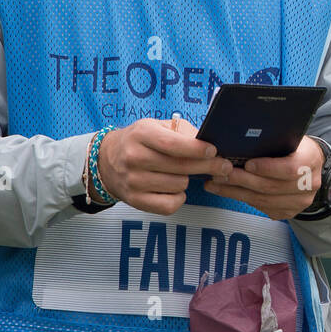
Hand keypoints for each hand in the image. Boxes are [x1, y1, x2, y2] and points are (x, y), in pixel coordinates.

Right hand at [96, 117, 232, 215]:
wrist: (106, 161)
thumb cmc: (141, 141)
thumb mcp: (157, 126)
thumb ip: (182, 132)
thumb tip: (209, 147)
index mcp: (141, 134)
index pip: (172, 144)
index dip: (196, 149)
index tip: (213, 150)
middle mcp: (134, 157)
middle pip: (181, 167)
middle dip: (208, 166)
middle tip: (223, 166)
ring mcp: (133, 181)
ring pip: (179, 185)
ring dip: (188, 180)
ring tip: (182, 173)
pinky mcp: (135, 200)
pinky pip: (170, 205)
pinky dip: (178, 197)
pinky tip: (174, 188)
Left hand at [204, 134, 323, 220]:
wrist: (309, 165)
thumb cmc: (295, 147)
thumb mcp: (290, 137)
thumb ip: (272, 139)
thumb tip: (242, 137)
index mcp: (311, 161)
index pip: (290, 168)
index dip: (267, 168)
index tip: (247, 164)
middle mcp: (309, 185)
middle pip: (272, 187)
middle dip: (243, 180)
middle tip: (221, 173)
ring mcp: (300, 202)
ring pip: (264, 200)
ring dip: (236, 192)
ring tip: (216, 183)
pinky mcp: (289, 211)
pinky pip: (262, 208)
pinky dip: (242, 199)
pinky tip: (227, 190)